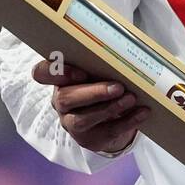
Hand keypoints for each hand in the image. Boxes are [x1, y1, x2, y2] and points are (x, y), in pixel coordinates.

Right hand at [31, 59, 150, 154]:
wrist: (112, 116)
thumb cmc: (105, 82)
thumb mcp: (102, 69)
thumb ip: (105, 58)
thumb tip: (127, 45)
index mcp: (60, 79)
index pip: (41, 73)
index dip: (56, 72)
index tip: (81, 72)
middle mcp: (61, 102)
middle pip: (65, 98)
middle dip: (93, 93)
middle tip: (119, 87)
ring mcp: (71, 123)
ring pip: (83, 119)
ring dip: (110, 108)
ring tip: (131, 99)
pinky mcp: (89, 139)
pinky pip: (106, 132)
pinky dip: (127, 121)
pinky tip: (142, 112)